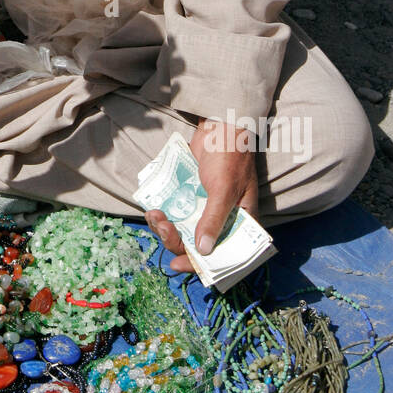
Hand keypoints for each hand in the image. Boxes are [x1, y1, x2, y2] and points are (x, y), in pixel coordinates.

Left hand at [145, 119, 257, 274]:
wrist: (219, 127)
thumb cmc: (230, 158)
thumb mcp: (224, 190)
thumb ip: (213, 219)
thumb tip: (203, 250)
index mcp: (239, 225)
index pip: (222, 256)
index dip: (200, 265)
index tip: (178, 265)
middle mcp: (221, 221)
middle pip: (195, 246)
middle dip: (174, 241)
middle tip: (162, 227)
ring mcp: (203, 209)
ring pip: (181, 231)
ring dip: (164, 229)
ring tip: (154, 215)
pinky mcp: (189, 198)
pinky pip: (174, 215)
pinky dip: (162, 216)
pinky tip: (153, 208)